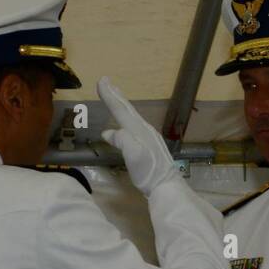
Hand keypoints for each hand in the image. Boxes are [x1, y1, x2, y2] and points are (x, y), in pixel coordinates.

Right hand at [98, 76, 176, 194]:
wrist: (167, 187)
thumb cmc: (149, 172)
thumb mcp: (133, 154)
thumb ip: (122, 139)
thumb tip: (109, 132)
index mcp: (140, 130)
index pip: (122, 109)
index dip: (111, 96)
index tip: (102, 80)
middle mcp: (145, 131)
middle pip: (128, 110)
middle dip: (116, 96)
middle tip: (106, 82)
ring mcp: (148, 140)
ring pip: (131, 118)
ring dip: (121, 106)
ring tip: (114, 97)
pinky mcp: (149, 149)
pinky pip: (133, 129)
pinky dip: (124, 123)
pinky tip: (119, 130)